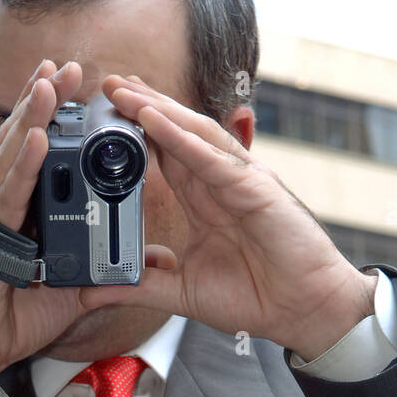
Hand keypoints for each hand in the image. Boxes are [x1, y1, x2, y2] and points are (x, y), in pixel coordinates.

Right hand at [0, 59, 90, 375]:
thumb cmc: (18, 319)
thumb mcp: (77, 292)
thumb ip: (117, 274)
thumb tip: (160, 265)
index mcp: (28, 210)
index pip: (46, 154)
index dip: (60, 119)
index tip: (82, 90)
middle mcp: (8, 203)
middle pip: (28, 140)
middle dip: (47, 100)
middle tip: (68, 66)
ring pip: (15, 155)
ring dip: (35, 116)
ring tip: (51, 81)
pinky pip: (7, 193)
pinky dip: (24, 164)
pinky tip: (40, 137)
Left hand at [79, 74, 376, 360]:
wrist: (304, 313)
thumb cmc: (256, 297)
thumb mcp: (182, 292)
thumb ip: (139, 286)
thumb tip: (92, 290)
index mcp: (206, 201)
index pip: (166, 157)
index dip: (137, 133)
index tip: (104, 116)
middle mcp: (222, 183)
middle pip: (176, 134)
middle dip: (142, 106)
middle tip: (105, 83)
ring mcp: (240, 181)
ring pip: (192, 134)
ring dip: (156, 110)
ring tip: (122, 91)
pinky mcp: (255, 189)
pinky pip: (211, 158)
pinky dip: (181, 137)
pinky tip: (153, 119)